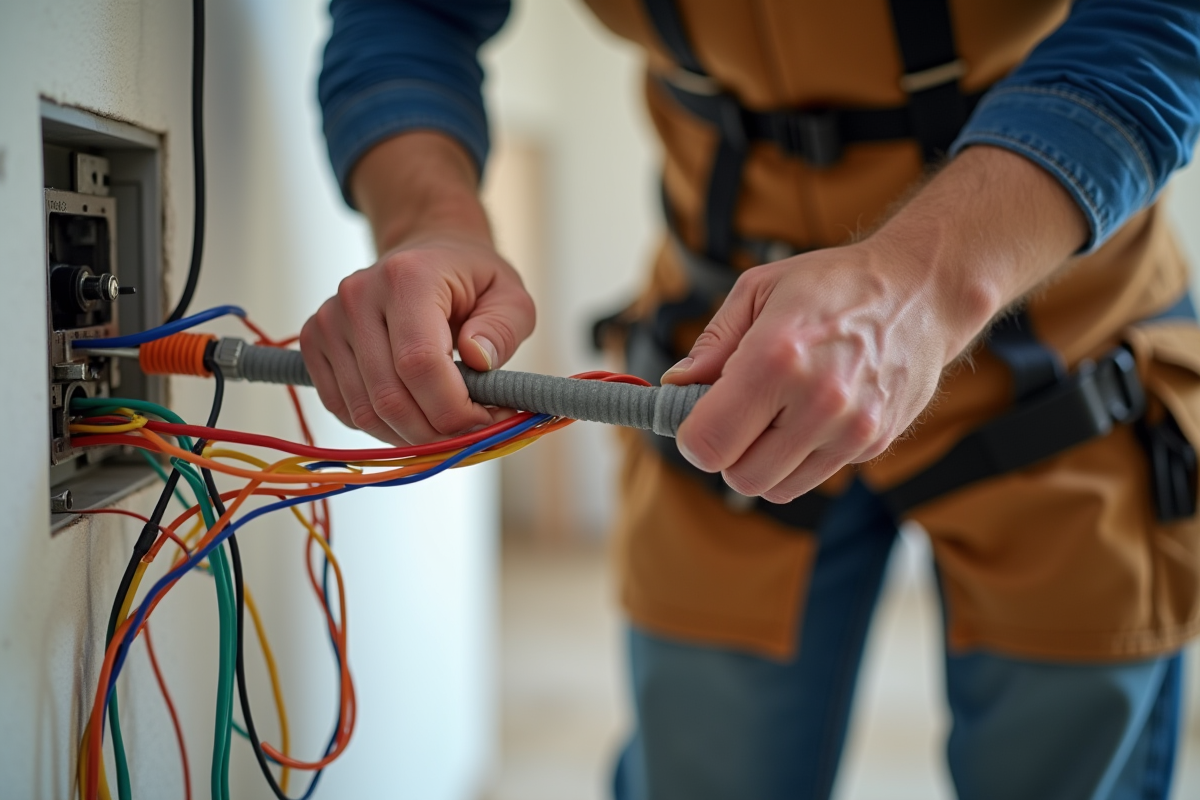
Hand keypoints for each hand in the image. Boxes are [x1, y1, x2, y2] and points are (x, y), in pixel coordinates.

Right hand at [300, 232, 534, 444]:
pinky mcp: (314, 343)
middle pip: (389, 397)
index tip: (486, 421)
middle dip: (436, 433)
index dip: (453, 408)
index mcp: (407, 277)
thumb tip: (479, 361)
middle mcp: (357, 296)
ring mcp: (329, 320)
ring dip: (410, 437)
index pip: (419, 363)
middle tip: (471, 435)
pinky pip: (344, 410)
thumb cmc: (472, 281)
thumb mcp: (510, 296)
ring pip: (365, 412)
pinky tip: (414, 416)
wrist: (426, 258)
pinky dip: (382, 428)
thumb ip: (502, 329)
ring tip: (445, 427)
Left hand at [663, 242, 955, 502]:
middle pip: (739, 476)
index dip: (691, 435)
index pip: (708, 442)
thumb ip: (711, 344)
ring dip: (762, 461)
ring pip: (776, 488)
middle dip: (726, 452)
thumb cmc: (834, 285)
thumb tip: (675, 386)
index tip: (696, 416)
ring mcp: (851, 429)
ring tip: (774, 414)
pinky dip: (799, 458)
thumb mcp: (758, 290)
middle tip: (736, 415)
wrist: (922, 292)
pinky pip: (813, 476)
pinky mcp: (873, 444)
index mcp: (776, 357)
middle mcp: (817, 401)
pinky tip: (809, 415)